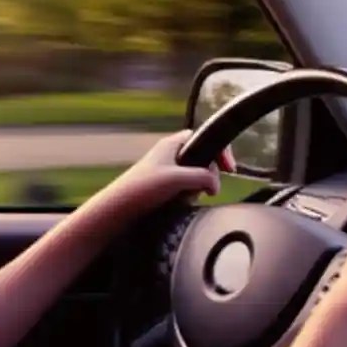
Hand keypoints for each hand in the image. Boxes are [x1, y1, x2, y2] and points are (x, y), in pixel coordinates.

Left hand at [94, 130, 220, 221]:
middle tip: (209, 189)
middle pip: (202, 158)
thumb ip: (202, 176)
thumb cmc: (142, 188)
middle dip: (209, 174)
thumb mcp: (177, 178)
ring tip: (190, 197)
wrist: (117, 208)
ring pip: (195, 175)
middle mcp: (170, 154)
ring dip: (198, 187)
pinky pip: (185, 188)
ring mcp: (166, 170)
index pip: (204, 137)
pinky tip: (183, 204)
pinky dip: (189, 195)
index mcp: (172, 144)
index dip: (219, 150)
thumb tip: (216, 184)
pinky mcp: (163, 187)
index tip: (229, 168)